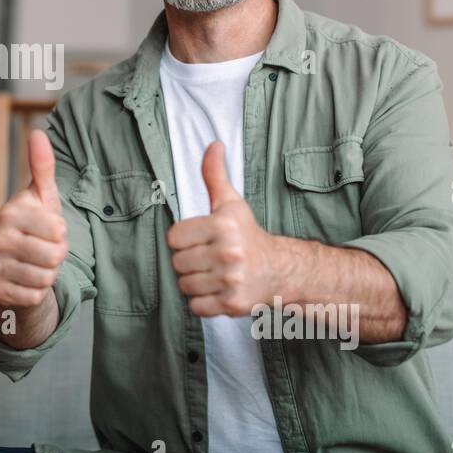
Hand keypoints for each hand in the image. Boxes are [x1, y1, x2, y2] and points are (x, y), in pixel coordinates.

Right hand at [0, 129, 68, 310]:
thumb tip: (38, 132)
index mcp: (10, 212)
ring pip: (46, 277)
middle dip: (57, 255)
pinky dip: (37, 291)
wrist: (8, 263)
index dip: (61, 232)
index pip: (59, 229)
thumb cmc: (32, 225)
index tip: (48, 229)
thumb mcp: (40, 196)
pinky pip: (36, 296)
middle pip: (55, 255)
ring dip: (48, 273)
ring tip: (35, 263)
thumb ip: (42, 166)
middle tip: (43, 249)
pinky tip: (26, 279)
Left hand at [167, 141, 286, 316]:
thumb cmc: (247, 234)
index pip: (174, 237)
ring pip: (185, 286)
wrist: (279, 270)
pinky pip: (196, 307)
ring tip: (214, 274)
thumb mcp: (230, 203)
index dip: (184, 240)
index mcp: (223, 226)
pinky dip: (203, 302)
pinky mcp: (232, 304)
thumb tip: (214, 144)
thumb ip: (215, 175)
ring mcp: (231, 280)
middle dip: (189, 262)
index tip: (201, 239)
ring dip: (195, 282)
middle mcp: (228, 253)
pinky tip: (218, 290)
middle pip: (178, 263)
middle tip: (209, 259)